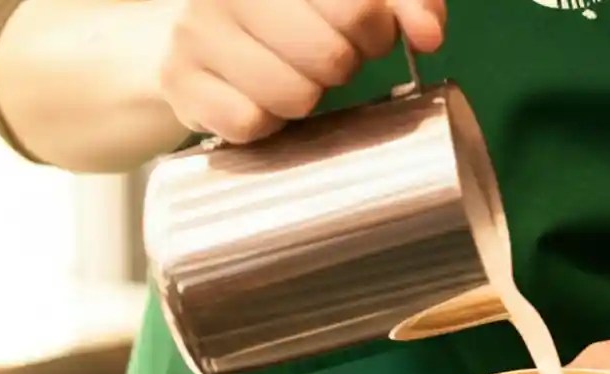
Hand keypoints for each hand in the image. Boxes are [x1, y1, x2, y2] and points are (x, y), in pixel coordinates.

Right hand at [161, 0, 445, 142]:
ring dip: (304, 98)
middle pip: (330, 57)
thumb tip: (430, 35)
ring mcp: (196, 31)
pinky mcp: (179, 81)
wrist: (197, 41)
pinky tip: (257, 98)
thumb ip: (406, 2)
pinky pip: (252, 124)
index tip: (370, 36)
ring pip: (293, 96)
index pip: (360, 6)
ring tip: (290, 76)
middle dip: (341, 67)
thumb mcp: (349, 1)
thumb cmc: (291, 18)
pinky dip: (266, 123)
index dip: (378, 31)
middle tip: (326, 60)